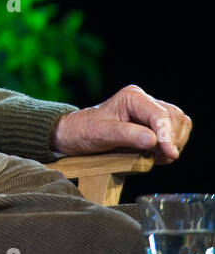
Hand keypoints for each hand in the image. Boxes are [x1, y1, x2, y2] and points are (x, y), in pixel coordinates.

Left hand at [51, 85, 192, 163]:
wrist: (75, 136)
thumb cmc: (84, 131)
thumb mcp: (100, 133)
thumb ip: (127, 135)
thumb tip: (153, 140)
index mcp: (133, 97)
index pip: (160, 115)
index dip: (167, 135)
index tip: (170, 153)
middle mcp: (145, 102)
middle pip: (176, 119)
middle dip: (171, 140)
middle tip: (156, 156)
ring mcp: (151, 113)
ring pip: (180, 127)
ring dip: (172, 144)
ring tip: (151, 155)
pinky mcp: (155, 126)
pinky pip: (175, 136)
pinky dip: (168, 148)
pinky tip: (152, 154)